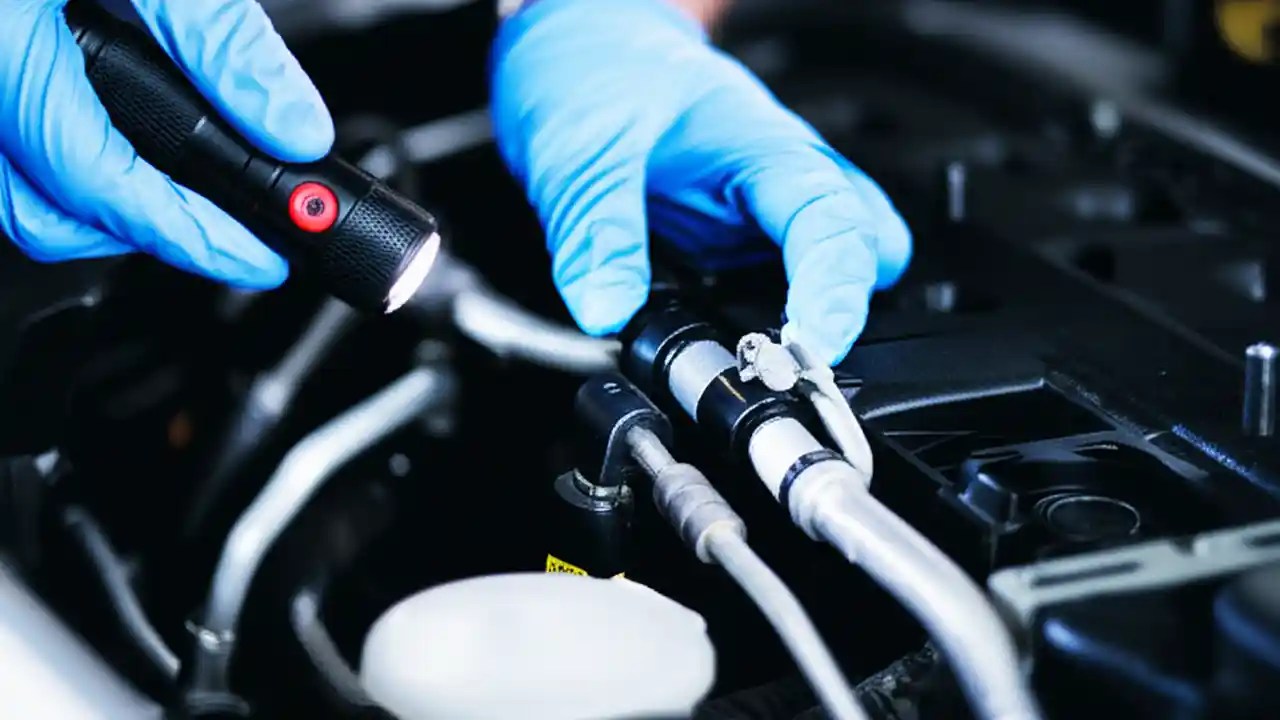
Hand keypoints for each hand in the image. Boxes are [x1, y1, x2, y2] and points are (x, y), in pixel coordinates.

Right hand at [0, 0, 332, 287]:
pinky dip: (74, 156)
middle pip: (47, 212)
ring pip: (23, 188)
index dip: (193, 235)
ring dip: (108, 201)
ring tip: (196, 191)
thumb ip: (217, 37)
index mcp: (5, 44)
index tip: (262, 260)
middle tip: (238, 235)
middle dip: (150, 232)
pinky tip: (127, 136)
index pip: (101, 183)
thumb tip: (289, 127)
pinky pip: (14, 147)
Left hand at [490, 0, 910, 365]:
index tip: (813, 350)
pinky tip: (726, 334)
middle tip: (785, 367)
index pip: (830, 222)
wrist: (581, 37)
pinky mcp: (739, 232)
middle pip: (864, 250)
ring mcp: (763, 208)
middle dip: (842, 313)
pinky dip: (764, 316)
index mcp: (761, 144)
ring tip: (755, 362)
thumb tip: (606, 311)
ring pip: (831, 269)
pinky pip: (776, 280)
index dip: (835, 294)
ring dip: (807, 319)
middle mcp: (778, 177)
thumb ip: (598, 233)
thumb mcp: (580, 149)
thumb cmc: (595, 65)